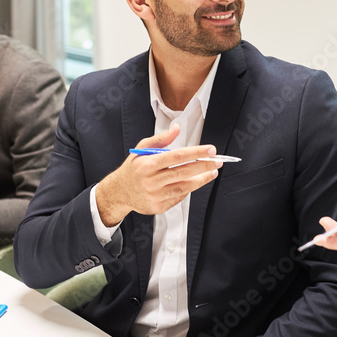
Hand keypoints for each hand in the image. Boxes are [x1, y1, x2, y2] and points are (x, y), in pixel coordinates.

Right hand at [95, 125, 222, 226]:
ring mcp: (155, 196)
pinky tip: (195, 182)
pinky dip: (188, 189)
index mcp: (147, 164)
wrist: (119, 192)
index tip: (210, 150)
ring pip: (184, 187)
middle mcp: (151, 181)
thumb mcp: (141, 149)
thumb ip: (160, 139)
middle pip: (183, 172)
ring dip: (201, 180)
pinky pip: (178, 197)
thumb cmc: (133, 168)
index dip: (196, 153)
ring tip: (212, 172)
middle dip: (204, 166)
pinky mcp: (158, 207)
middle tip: (217, 161)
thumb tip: (177, 129)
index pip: (177, 156)